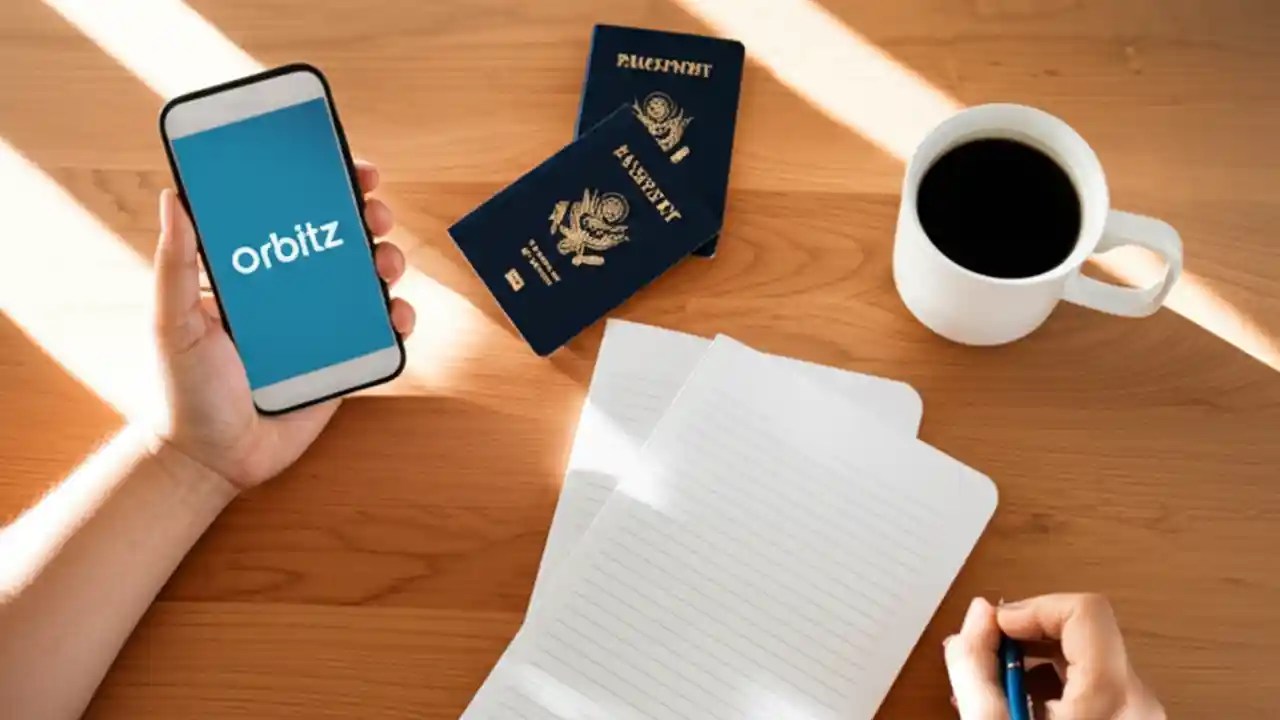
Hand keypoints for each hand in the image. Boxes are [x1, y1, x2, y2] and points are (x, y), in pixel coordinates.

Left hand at [153, 160, 414, 491]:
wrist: (216, 460)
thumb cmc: (185, 391)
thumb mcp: (172, 322)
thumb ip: (175, 264)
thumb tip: (173, 196)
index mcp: (255, 273)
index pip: (293, 215)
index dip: (323, 186)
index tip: (345, 166)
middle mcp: (293, 292)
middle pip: (341, 239)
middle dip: (367, 216)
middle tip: (375, 211)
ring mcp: (323, 325)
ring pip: (368, 279)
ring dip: (388, 260)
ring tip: (387, 263)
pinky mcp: (345, 359)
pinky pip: (382, 331)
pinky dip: (399, 317)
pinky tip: (398, 314)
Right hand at [944, 594, 1163, 719]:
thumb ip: (976, 665)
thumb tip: (979, 615)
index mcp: (1112, 696)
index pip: (1083, 610)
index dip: (1032, 608)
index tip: (998, 626)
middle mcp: (1138, 702)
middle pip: (1081, 633)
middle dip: (1026, 636)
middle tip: (988, 657)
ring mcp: (1136, 715)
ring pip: (1084, 659)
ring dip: (1034, 661)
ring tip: (995, 688)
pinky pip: (1092, 685)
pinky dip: (1052, 686)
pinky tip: (1019, 709)